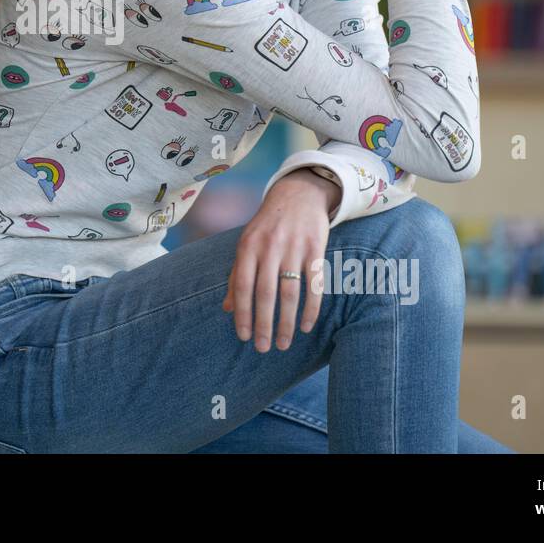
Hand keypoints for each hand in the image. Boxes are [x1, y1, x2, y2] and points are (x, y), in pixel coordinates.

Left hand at [221, 169, 334, 352]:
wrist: (298, 194)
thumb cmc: (267, 226)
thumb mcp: (247, 244)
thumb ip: (237, 275)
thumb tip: (228, 309)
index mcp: (248, 246)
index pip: (243, 286)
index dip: (243, 313)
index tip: (243, 337)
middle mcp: (270, 247)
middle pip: (266, 293)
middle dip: (264, 324)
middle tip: (263, 348)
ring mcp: (294, 247)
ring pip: (290, 292)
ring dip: (287, 322)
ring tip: (284, 344)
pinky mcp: (316, 249)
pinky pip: (314, 284)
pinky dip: (311, 308)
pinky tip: (307, 326)